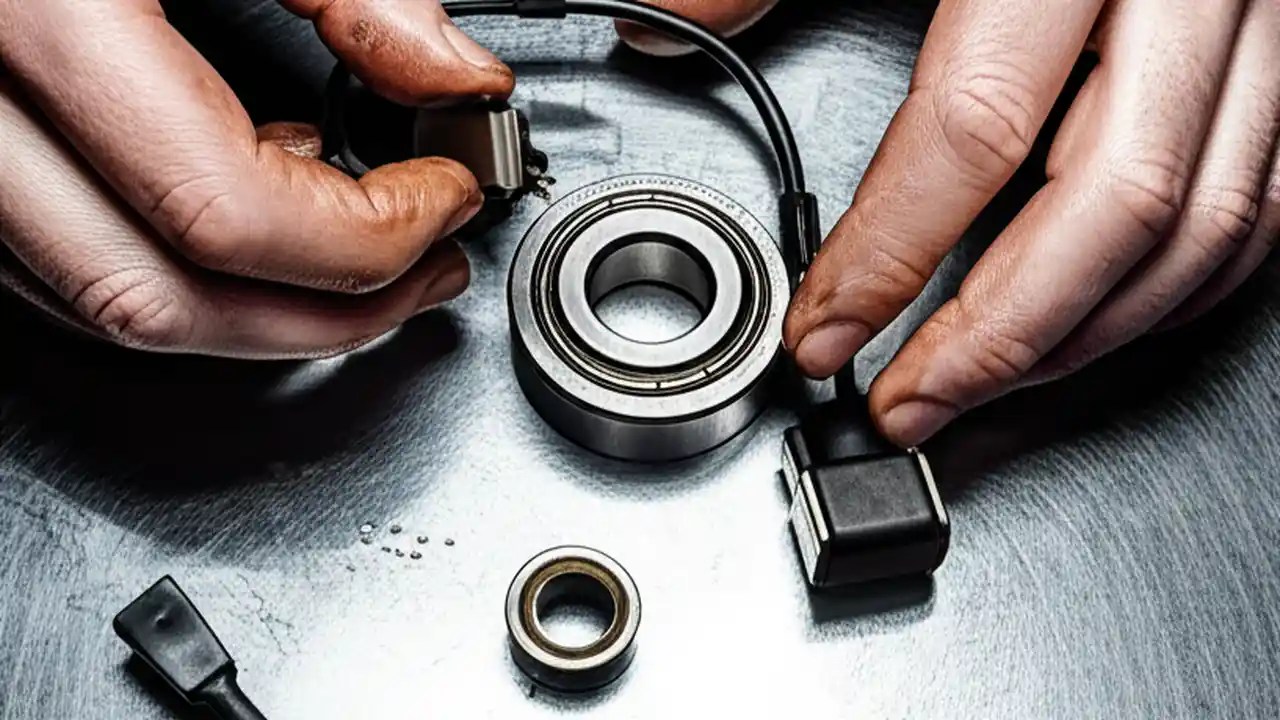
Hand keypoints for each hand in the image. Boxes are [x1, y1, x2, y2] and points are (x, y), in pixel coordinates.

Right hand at [0, 0, 512, 357]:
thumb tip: (448, 71)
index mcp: (34, 7)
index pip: (224, 209)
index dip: (368, 234)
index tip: (449, 191)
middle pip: (164, 299)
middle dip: (331, 311)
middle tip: (430, 268)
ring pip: (106, 302)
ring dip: (259, 309)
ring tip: (367, 260)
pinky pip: (63, 259)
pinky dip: (179, 265)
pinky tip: (252, 208)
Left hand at [624, 0, 1279, 445]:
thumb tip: (664, 20)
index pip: (974, 126)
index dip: (889, 253)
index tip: (823, 330)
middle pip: (1116, 204)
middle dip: (999, 337)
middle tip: (908, 400)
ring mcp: (1264, 17)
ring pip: (1209, 225)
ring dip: (1087, 334)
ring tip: (984, 385)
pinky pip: (1266, 198)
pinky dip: (1174, 284)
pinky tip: (1095, 317)